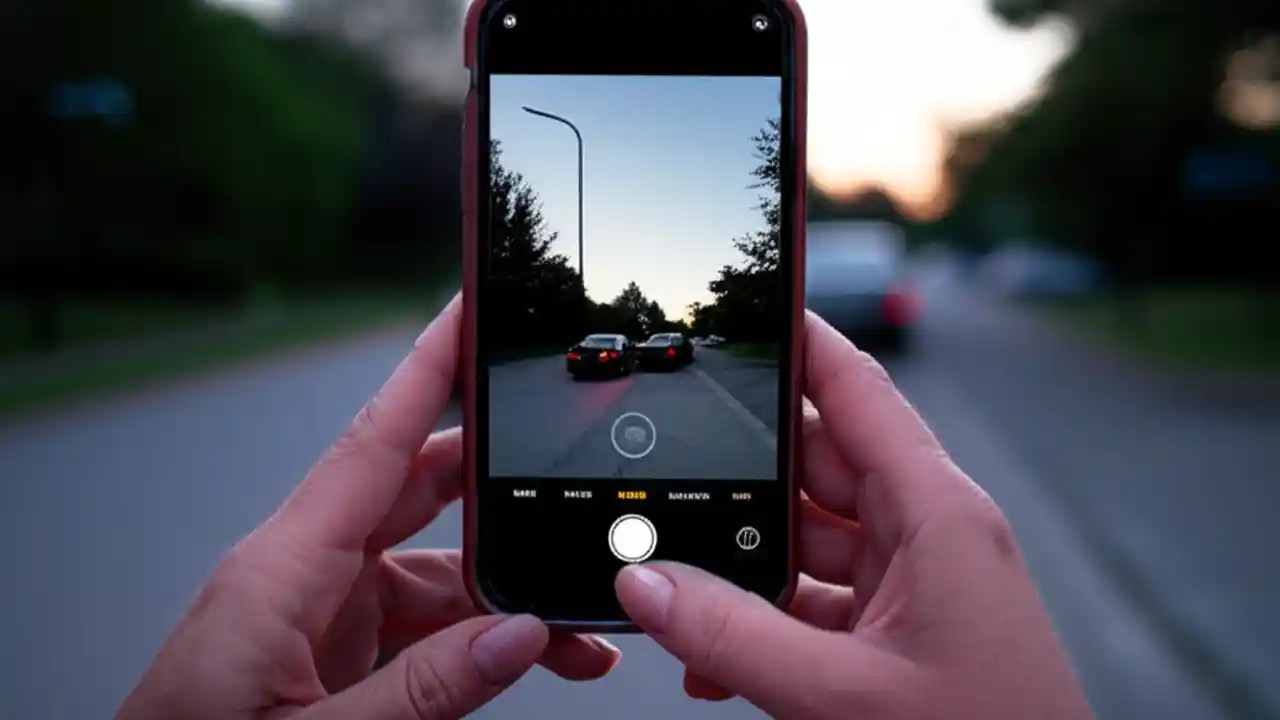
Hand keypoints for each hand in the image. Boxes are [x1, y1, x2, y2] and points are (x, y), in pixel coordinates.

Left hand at [119, 297, 618, 719]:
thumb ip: (423, 691)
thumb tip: (521, 635)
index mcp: (279, 571)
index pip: (372, 444)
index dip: (427, 368)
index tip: (470, 309)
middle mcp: (300, 575)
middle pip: (419, 496)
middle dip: (503, 492)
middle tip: (571, 488)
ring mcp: (316, 613)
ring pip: (433, 571)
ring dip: (504, 600)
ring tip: (573, 638)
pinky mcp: (328, 651)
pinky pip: (417, 623)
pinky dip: (474, 640)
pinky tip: (522, 658)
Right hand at [615, 312, 1089, 718]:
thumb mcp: (843, 694)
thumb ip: (735, 636)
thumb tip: (647, 584)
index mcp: (936, 514)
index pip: (857, 392)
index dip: (800, 340)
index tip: (745, 302)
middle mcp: (928, 535)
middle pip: (816, 466)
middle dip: (742, 475)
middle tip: (672, 481)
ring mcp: (914, 585)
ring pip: (808, 539)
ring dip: (745, 564)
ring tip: (684, 588)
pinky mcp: (898, 632)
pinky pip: (816, 600)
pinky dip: (765, 618)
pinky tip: (720, 654)